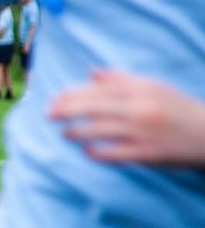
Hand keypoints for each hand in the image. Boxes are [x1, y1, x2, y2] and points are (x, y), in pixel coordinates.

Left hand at [48, 69, 204, 165]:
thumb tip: (91, 73)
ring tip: (66, 134)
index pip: (96, 90)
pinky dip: (96, 152)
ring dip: (76, 132)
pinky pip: (113, 154)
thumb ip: (121, 79)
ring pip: (98, 131)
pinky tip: (87, 151)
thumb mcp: (154, 87)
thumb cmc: (178, 108)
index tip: (54, 100)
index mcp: (140, 90)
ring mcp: (142, 132)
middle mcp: (139, 109)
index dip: (71, 95)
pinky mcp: (147, 154)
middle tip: (49, 116)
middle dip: (65, 111)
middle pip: (92, 108)